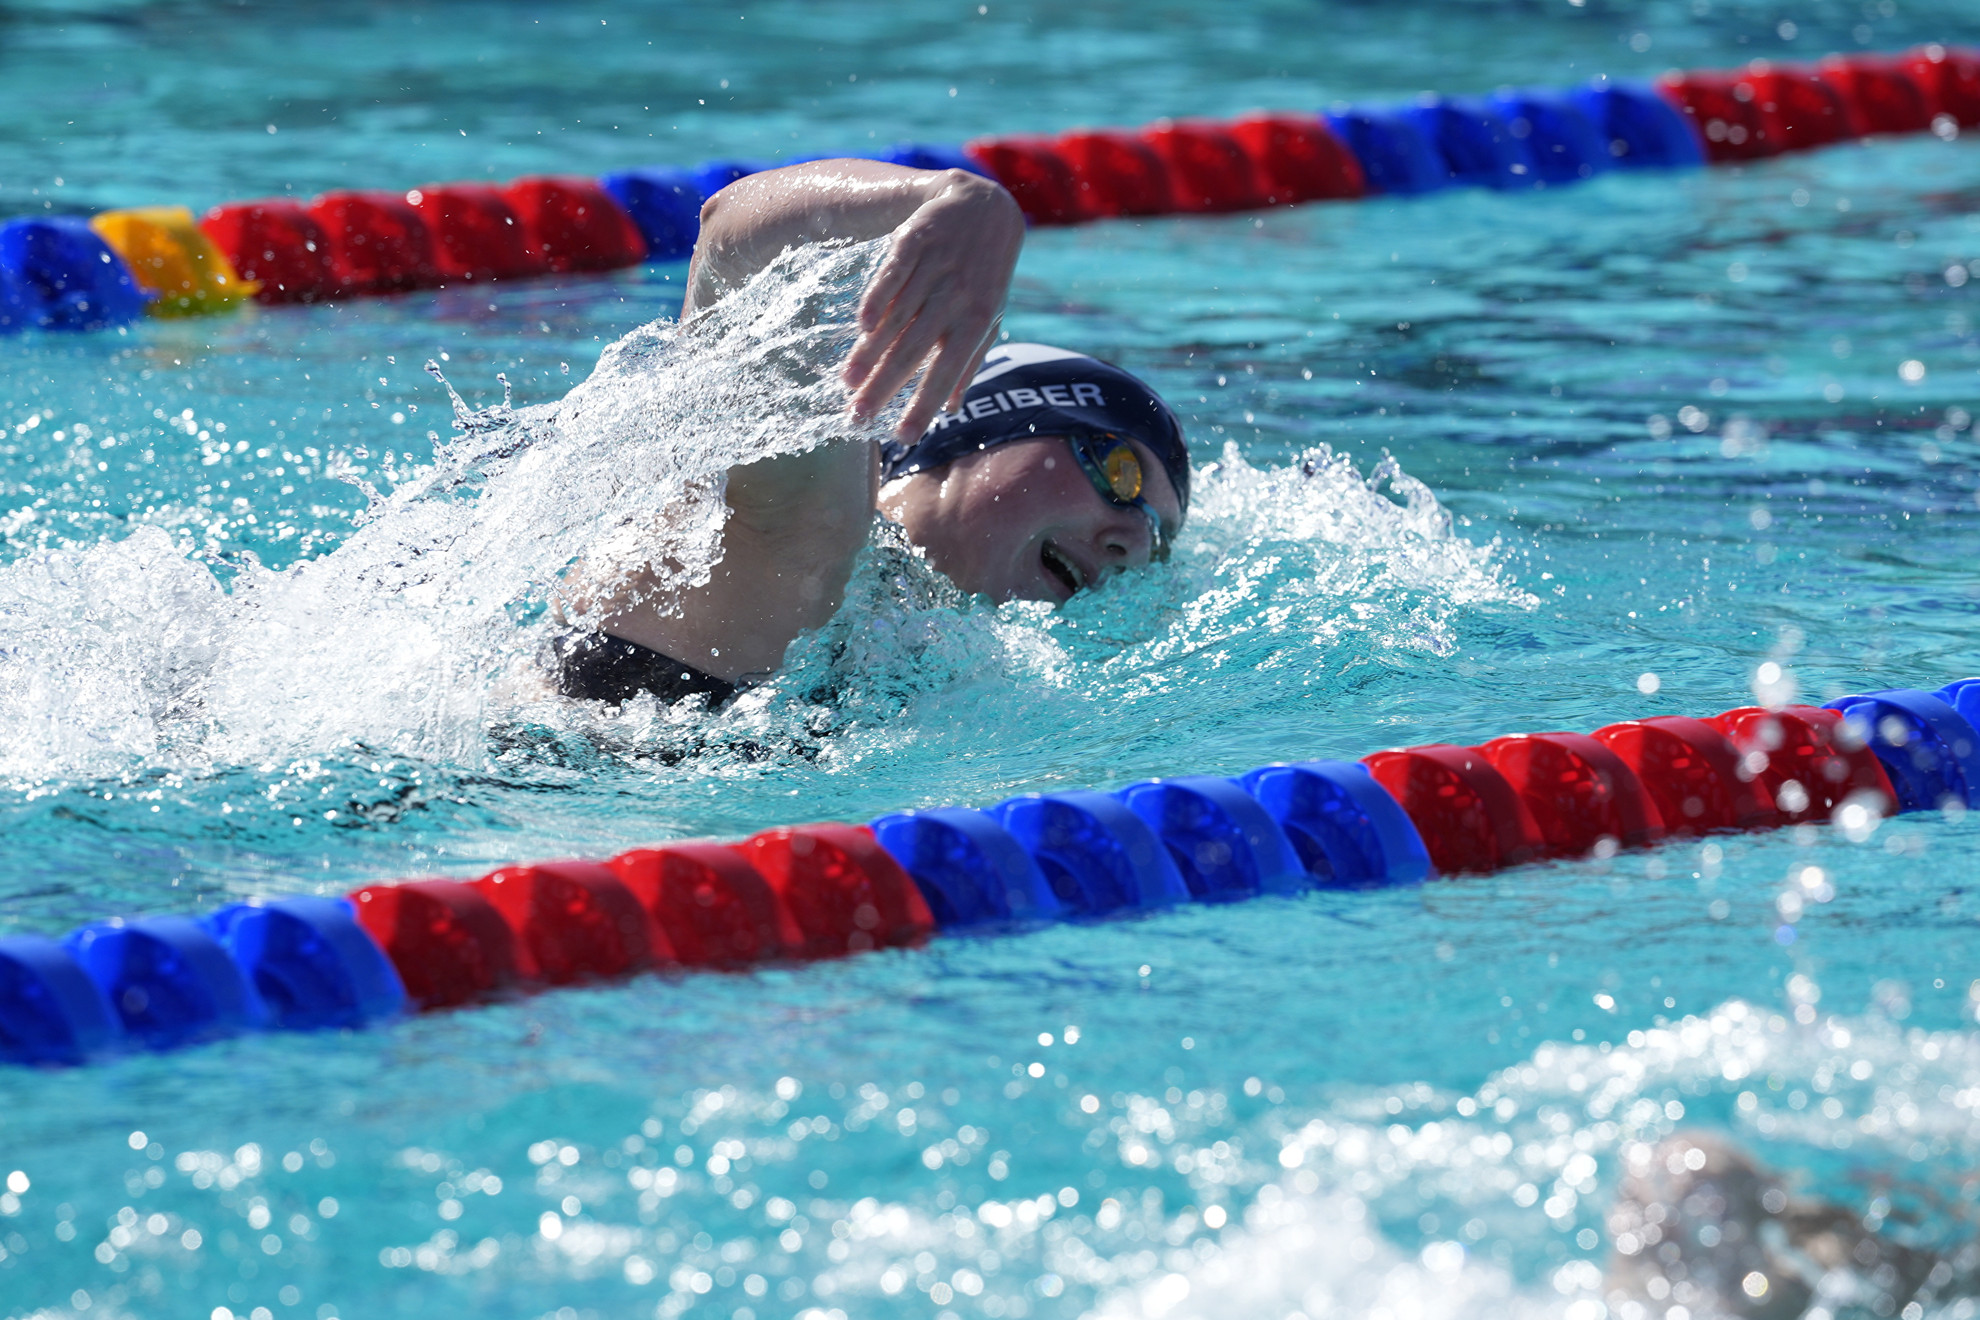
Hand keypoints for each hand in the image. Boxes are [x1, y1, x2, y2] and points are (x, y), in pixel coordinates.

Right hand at [842, 171, 1023, 438]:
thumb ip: (969, 363)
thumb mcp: (987, 318)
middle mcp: (955, 299)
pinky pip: (892, 276)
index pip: (946, 374)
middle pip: (913, 351)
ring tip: (846, 382)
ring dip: (870, 352)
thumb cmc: (984, 275)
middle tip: (856, 417)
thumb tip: (951, 410)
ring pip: (897, 318)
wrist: (983, 206)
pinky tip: (861, 327)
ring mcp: (934, 270)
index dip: (923, 407)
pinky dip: (877, 300)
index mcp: (975, 323)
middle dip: (883, 388)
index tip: (902, 437)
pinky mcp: (913, 242)